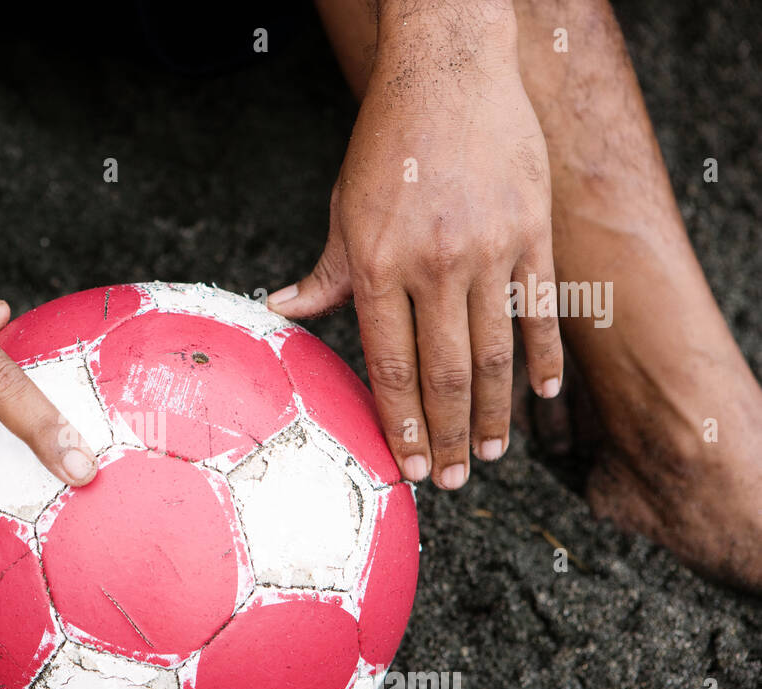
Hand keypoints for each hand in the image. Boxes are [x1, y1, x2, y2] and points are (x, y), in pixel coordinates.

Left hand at [271, 1, 561, 489]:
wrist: (450, 73)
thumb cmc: (386, 145)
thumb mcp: (342, 210)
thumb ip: (322, 274)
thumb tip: (279, 311)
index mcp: (378, 266)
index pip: (389, 367)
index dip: (399, 424)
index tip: (407, 466)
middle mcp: (432, 267)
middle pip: (443, 374)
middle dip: (445, 436)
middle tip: (452, 483)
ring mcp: (488, 252)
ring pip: (494, 353)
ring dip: (492, 413)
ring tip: (489, 456)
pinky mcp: (531, 234)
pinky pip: (540, 310)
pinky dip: (542, 357)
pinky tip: (540, 397)